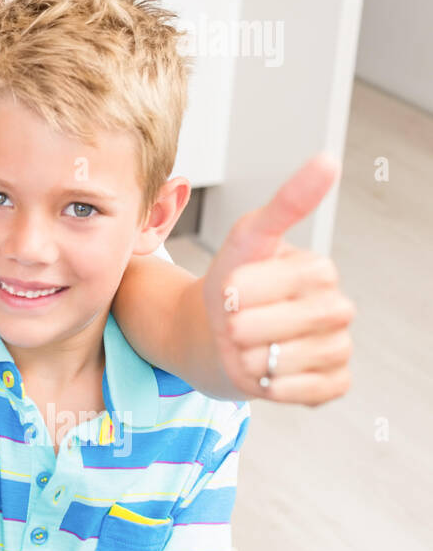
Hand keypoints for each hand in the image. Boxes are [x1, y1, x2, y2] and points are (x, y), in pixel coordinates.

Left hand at [202, 155, 354, 403]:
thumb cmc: (229, 284)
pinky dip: (277, 385)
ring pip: (299, 359)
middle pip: (295, 323)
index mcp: (320, 270)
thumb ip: (286, 204)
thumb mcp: (247, 240)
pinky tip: (263, 372)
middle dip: (246, 324)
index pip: (286, 282)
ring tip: (243, 346)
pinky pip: (311, 391)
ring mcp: (338, 346)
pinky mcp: (333, 382)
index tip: (226, 289)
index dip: (244, 290)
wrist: (212, 333)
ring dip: (255, 356)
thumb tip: (328, 159)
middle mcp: (338, 307)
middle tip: (230, 322)